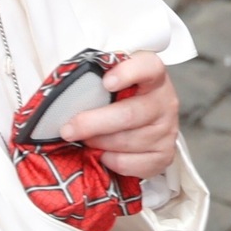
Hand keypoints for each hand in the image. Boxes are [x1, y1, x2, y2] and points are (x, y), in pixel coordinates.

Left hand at [59, 51, 178, 177]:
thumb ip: (96, 80)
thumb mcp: (111, 81)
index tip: (106, 82)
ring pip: (127, 142)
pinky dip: (111, 161)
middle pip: (129, 114)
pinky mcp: (164, 155)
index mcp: (153, 76)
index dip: (128, 73)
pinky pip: (130, 163)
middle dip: (93, 124)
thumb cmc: (121, 99)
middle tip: (67, 130)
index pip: (148, 67)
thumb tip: (63, 95)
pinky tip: (104, 153)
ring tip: (85, 140)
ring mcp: (168, 130)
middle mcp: (165, 101)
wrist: (144, 123)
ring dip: (99, 143)